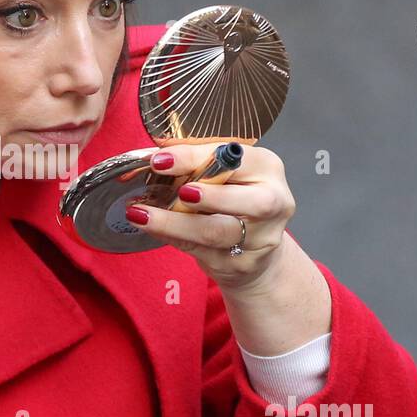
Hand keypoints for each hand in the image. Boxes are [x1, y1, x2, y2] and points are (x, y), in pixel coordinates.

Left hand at [124, 141, 295, 294]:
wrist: (256, 248)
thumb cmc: (235, 199)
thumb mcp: (224, 172)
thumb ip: (197, 160)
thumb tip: (159, 152)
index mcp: (267, 168)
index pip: (234, 158)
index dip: (195, 158)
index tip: (161, 160)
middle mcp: (273, 202)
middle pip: (246, 201)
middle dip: (210, 196)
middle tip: (180, 193)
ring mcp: (259, 238)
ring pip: (216, 232)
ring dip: (175, 223)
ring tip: (143, 215)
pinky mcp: (241, 264)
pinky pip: (200, 250)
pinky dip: (171, 237)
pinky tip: (151, 228)